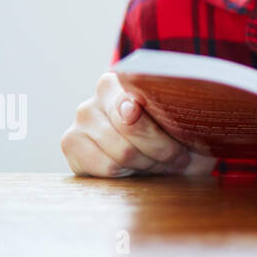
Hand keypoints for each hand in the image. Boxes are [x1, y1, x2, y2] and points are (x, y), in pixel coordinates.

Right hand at [61, 71, 216, 176]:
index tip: (154, 121)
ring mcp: (79, 126)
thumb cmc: (175, 134)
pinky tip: (139, 170)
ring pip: (121, 153)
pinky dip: (130, 174)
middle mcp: (93, 101)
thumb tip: (183, 99)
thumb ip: (178, 106)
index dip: (146, 112)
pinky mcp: (72, 152)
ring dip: (151, 164)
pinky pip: (107, 169)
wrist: (162, 158)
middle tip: (180, 157)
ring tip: (164, 163)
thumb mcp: (184, 119)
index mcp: (119, 82)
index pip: (130, 97)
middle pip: (130, 129)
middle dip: (162, 148)